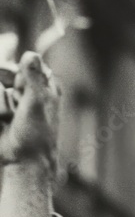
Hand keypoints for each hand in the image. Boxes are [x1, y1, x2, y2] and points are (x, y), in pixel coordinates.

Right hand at [0, 52, 58, 173]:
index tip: (22, 90)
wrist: (24, 162)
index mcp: (47, 88)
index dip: (20, 76)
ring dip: (2, 105)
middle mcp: (32, 93)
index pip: (27, 65)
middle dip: (9, 89)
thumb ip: (33, 78)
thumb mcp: (36, 103)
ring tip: (10, 120)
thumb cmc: (36, 135)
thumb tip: (30, 53)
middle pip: (7, 73)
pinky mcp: (3, 111)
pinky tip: (4, 122)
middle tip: (16, 109)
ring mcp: (15, 103)